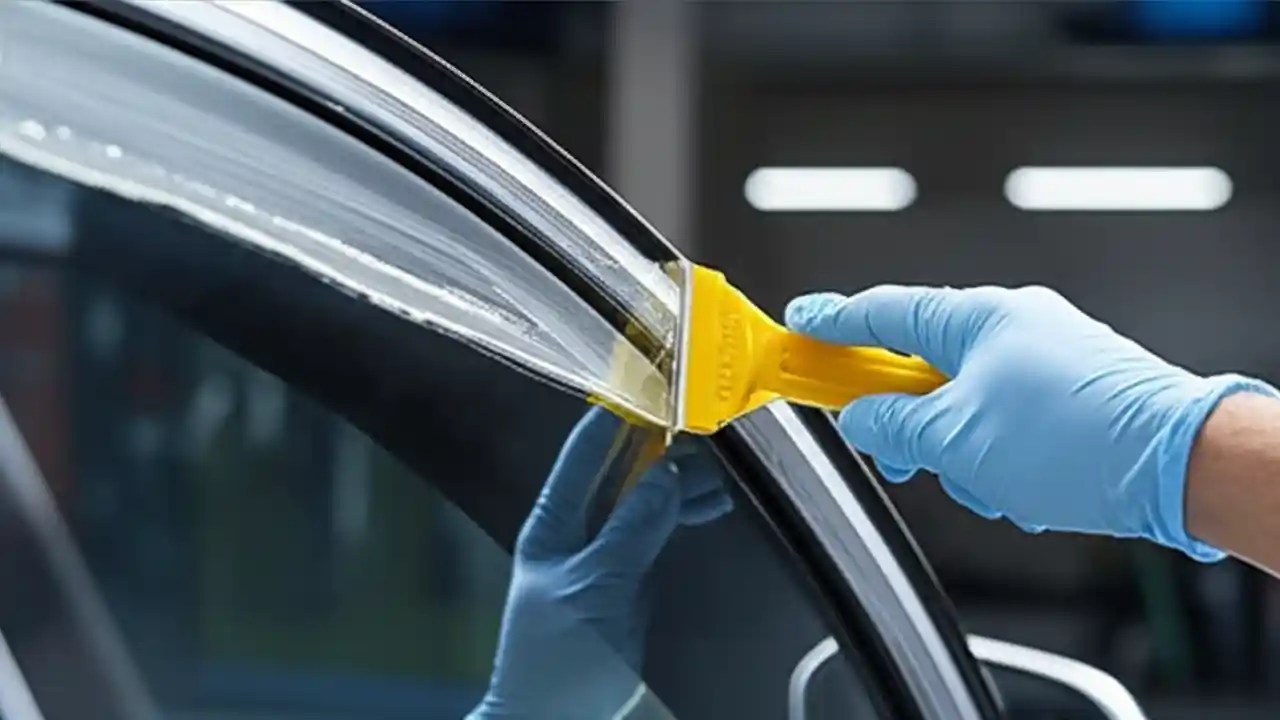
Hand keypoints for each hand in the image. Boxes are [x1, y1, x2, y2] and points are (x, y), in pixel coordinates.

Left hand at [469, 407, 731, 718]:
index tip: (649, 382)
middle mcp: (578, 531)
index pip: (585, 452)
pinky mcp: (628, 581)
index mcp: (552, 523)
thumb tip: (666, 476)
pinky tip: (712, 506)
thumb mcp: (597, 588)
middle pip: (623, 472)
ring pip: (647, 500)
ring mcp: (604, 555)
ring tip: (722, 469)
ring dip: (681, 482)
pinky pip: (659, 533)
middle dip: (662, 447)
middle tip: (704, 424)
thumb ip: (633, 530)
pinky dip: (685, 516)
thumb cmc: (554, 663)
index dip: (616, 414)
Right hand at [786, 285, 1275, 560]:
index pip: (881, 312)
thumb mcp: (955, 438)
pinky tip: (1020, 486)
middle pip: (922, 367)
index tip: (798, 325)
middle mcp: (1011, 326)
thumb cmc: (1079, 438)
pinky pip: (1005, 422)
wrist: (1177, 465)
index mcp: (976, 317)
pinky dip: (999, 457)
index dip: (831, 323)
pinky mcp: (1070, 393)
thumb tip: (863, 418)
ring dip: (961, 451)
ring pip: (964, 405)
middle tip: (896, 451)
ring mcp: (1044, 358)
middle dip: (910, 422)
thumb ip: (892, 424)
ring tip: (989, 481)